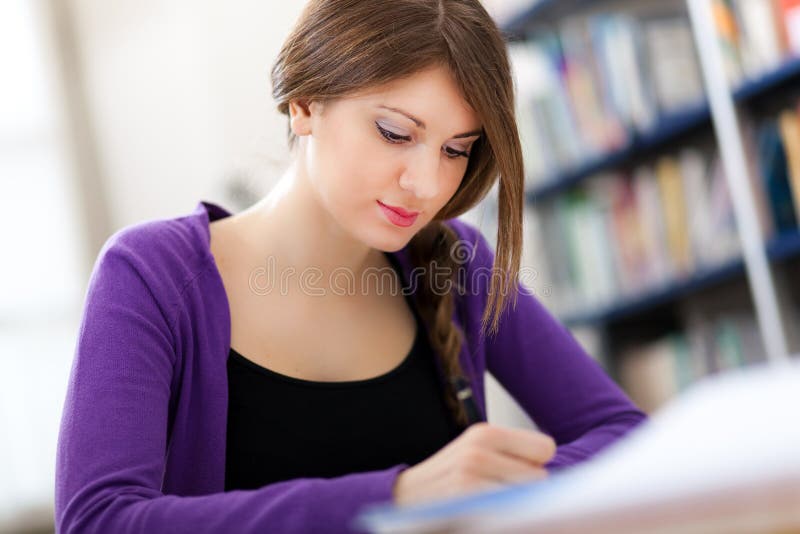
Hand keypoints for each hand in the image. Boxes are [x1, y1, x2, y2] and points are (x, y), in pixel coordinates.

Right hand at [392, 422, 556, 505]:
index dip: (536, 465)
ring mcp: (471, 479)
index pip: (545, 448)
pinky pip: (510, 514)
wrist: (403, 498)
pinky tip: (488, 516)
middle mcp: (479, 451)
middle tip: (499, 495)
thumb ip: (510, 456)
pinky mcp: (467, 503)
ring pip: (527, 499)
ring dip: (516, 508)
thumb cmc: (448, 479)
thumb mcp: (474, 452)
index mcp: (485, 433)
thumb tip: (553, 475)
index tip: (518, 473)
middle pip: (540, 478)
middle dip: (527, 491)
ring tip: (491, 507)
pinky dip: (506, 518)